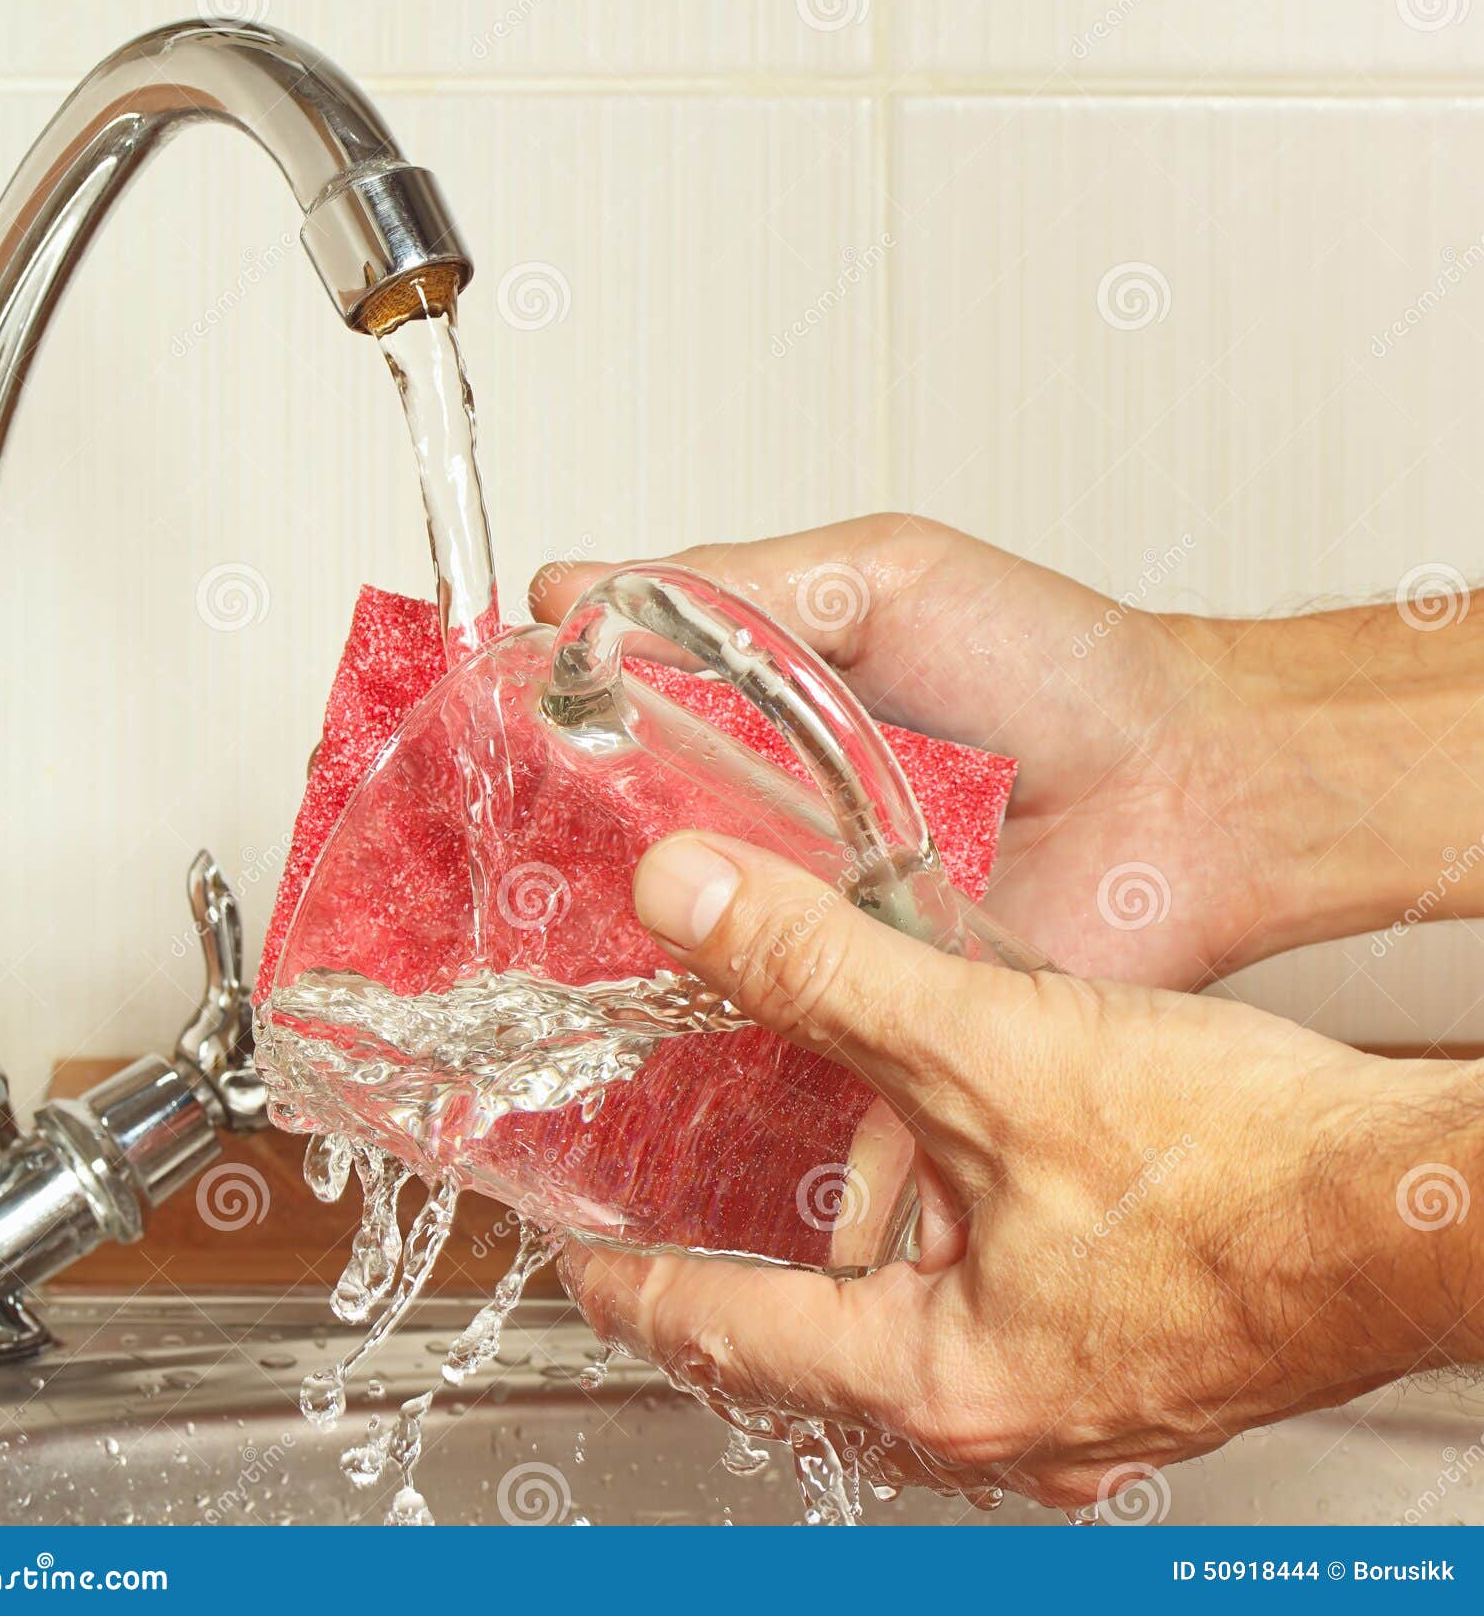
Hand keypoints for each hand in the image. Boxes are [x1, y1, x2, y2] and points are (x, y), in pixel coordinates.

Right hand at [532, 515, 1483, 988]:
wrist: (1193, 791)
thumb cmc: (1061, 668)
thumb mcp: (878, 582)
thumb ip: (729, 588)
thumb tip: (571, 591)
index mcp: (766, 732)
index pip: (618, 753)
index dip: (540, 763)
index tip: (460, 766)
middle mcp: (782, 838)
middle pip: (635, 874)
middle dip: (553, 891)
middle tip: (473, 899)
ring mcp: (824, 930)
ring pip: (692, 966)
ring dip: (624, 974)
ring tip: (535, 984)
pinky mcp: (875, 1014)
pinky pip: (782, 1046)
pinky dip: (725, 1063)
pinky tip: (655, 1072)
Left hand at [558, 831, 1483, 1509]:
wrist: (1416, 1206)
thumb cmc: (1245, 1167)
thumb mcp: (990, 1047)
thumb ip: (822, 970)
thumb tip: (691, 900)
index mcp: (942, 1376)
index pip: (733, 1337)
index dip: (644, 1292)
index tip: (591, 1271)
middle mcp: (1004, 1417)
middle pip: (816, 1363)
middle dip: (741, 1299)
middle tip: (678, 1244)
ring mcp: (1077, 1400)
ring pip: (911, 1350)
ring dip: (849, 1283)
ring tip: (798, 1224)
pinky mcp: (1136, 1357)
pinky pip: (995, 1327)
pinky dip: (942, 1270)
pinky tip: (954, 1208)